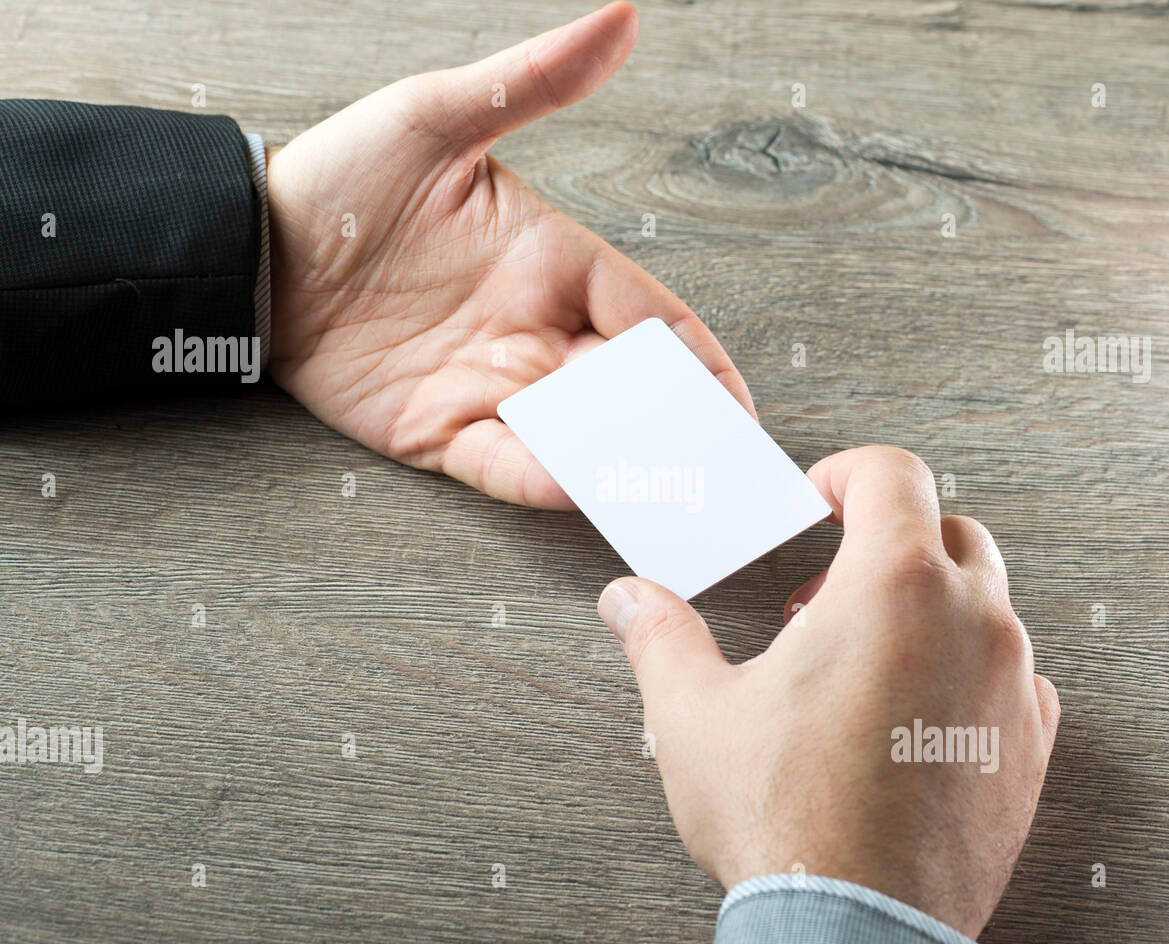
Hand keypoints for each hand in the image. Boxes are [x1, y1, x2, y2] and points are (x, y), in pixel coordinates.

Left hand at [265, 2, 753, 507]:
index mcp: (553, 263)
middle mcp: (535, 333)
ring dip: (622, 464)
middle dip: (678, 428)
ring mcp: (491, 387)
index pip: (650, 318)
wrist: (253, 248)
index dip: (699, 362)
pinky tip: (579, 490)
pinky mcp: (440, 430)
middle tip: (722, 468)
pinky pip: (503, 466)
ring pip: (577, 438)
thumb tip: (620, 19)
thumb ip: (532, 82)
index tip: (739, 404)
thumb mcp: (437, 117)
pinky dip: (541, 482)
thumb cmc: (344, 177)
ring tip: (669, 494)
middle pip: (627, 389)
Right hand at [597, 446, 1060, 938]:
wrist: (858, 928)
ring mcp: (1011, 683)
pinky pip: (1016, 675)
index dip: (847, 471)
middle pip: (950, 529)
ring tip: (861, 660)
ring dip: (928, 607)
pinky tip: (915, 709)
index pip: (894, 473)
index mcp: (892, 586)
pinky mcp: (1028, 745)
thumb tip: (631, 600)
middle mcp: (970, 620)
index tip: (822, 496)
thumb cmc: (788, 820)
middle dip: (888, 540)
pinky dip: (970, 669)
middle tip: (828, 591)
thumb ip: (660, 637)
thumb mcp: (695, 714)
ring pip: (987, 602)